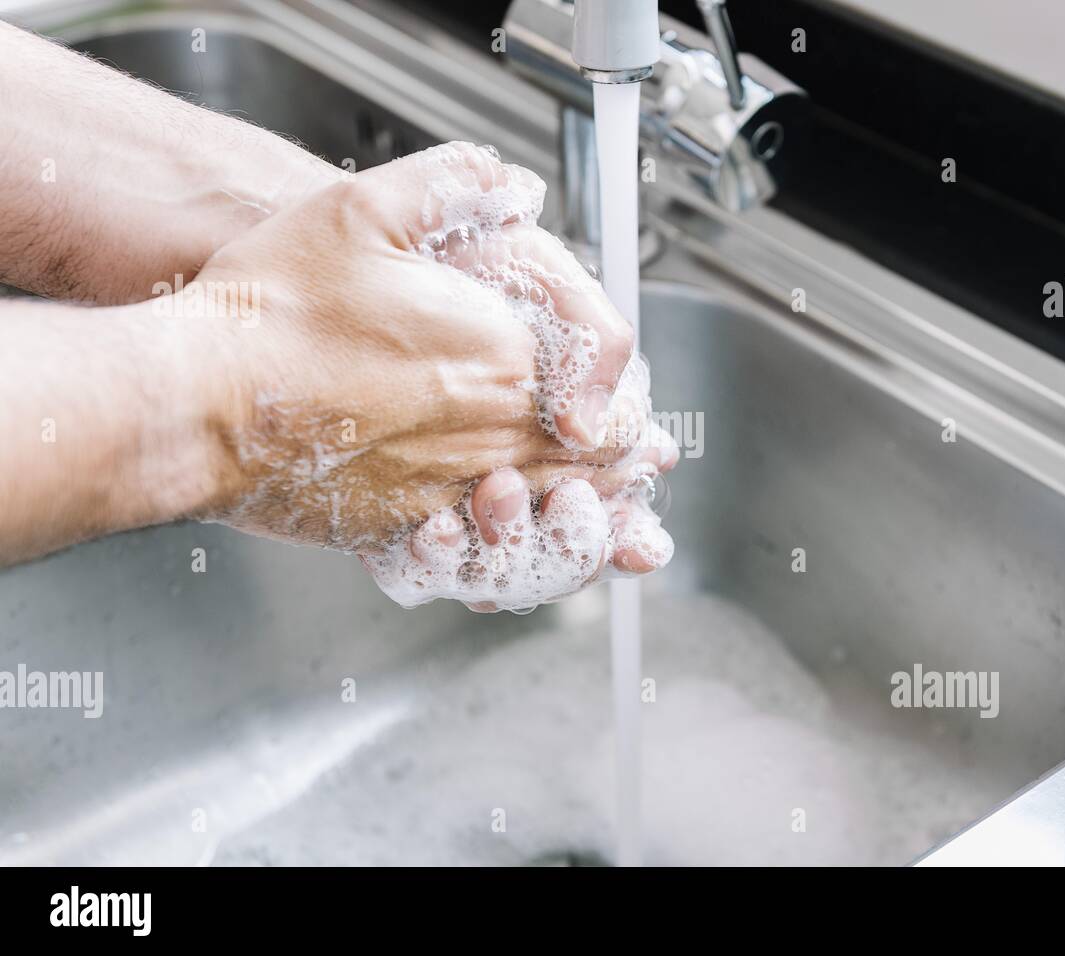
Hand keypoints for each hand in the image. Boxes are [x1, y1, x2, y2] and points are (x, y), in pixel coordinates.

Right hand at [182, 143, 673, 594]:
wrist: (199, 399)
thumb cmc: (274, 312)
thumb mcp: (368, 210)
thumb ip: (456, 186)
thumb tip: (515, 186)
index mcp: (506, 358)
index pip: (610, 393)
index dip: (627, 399)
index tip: (627, 404)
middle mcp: (492, 433)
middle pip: (593, 464)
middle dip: (622, 465)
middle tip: (642, 466)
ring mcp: (450, 488)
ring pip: (549, 514)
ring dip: (580, 510)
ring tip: (597, 507)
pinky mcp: (403, 526)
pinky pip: (484, 550)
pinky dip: (511, 544)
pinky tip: (508, 531)